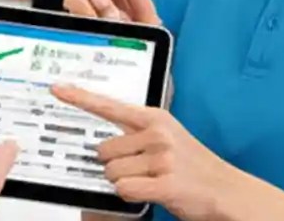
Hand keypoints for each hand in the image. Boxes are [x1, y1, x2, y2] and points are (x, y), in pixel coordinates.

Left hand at [52, 85, 234, 220]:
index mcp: (154, 118)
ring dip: (125, 182)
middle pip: (103, 151)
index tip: (57, 88)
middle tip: (142, 170)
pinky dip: (133, 195)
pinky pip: (125, 189)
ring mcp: (161, 157)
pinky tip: (153, 191)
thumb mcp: (168, 136)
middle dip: (115, 165)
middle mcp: (157, 133)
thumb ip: (139, 132)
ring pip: (112, 173)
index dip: (80, 97)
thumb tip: (103, 142)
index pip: (109, 105)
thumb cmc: (193, 165)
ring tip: (151, 180)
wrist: (226, 190)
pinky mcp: (165, 182)